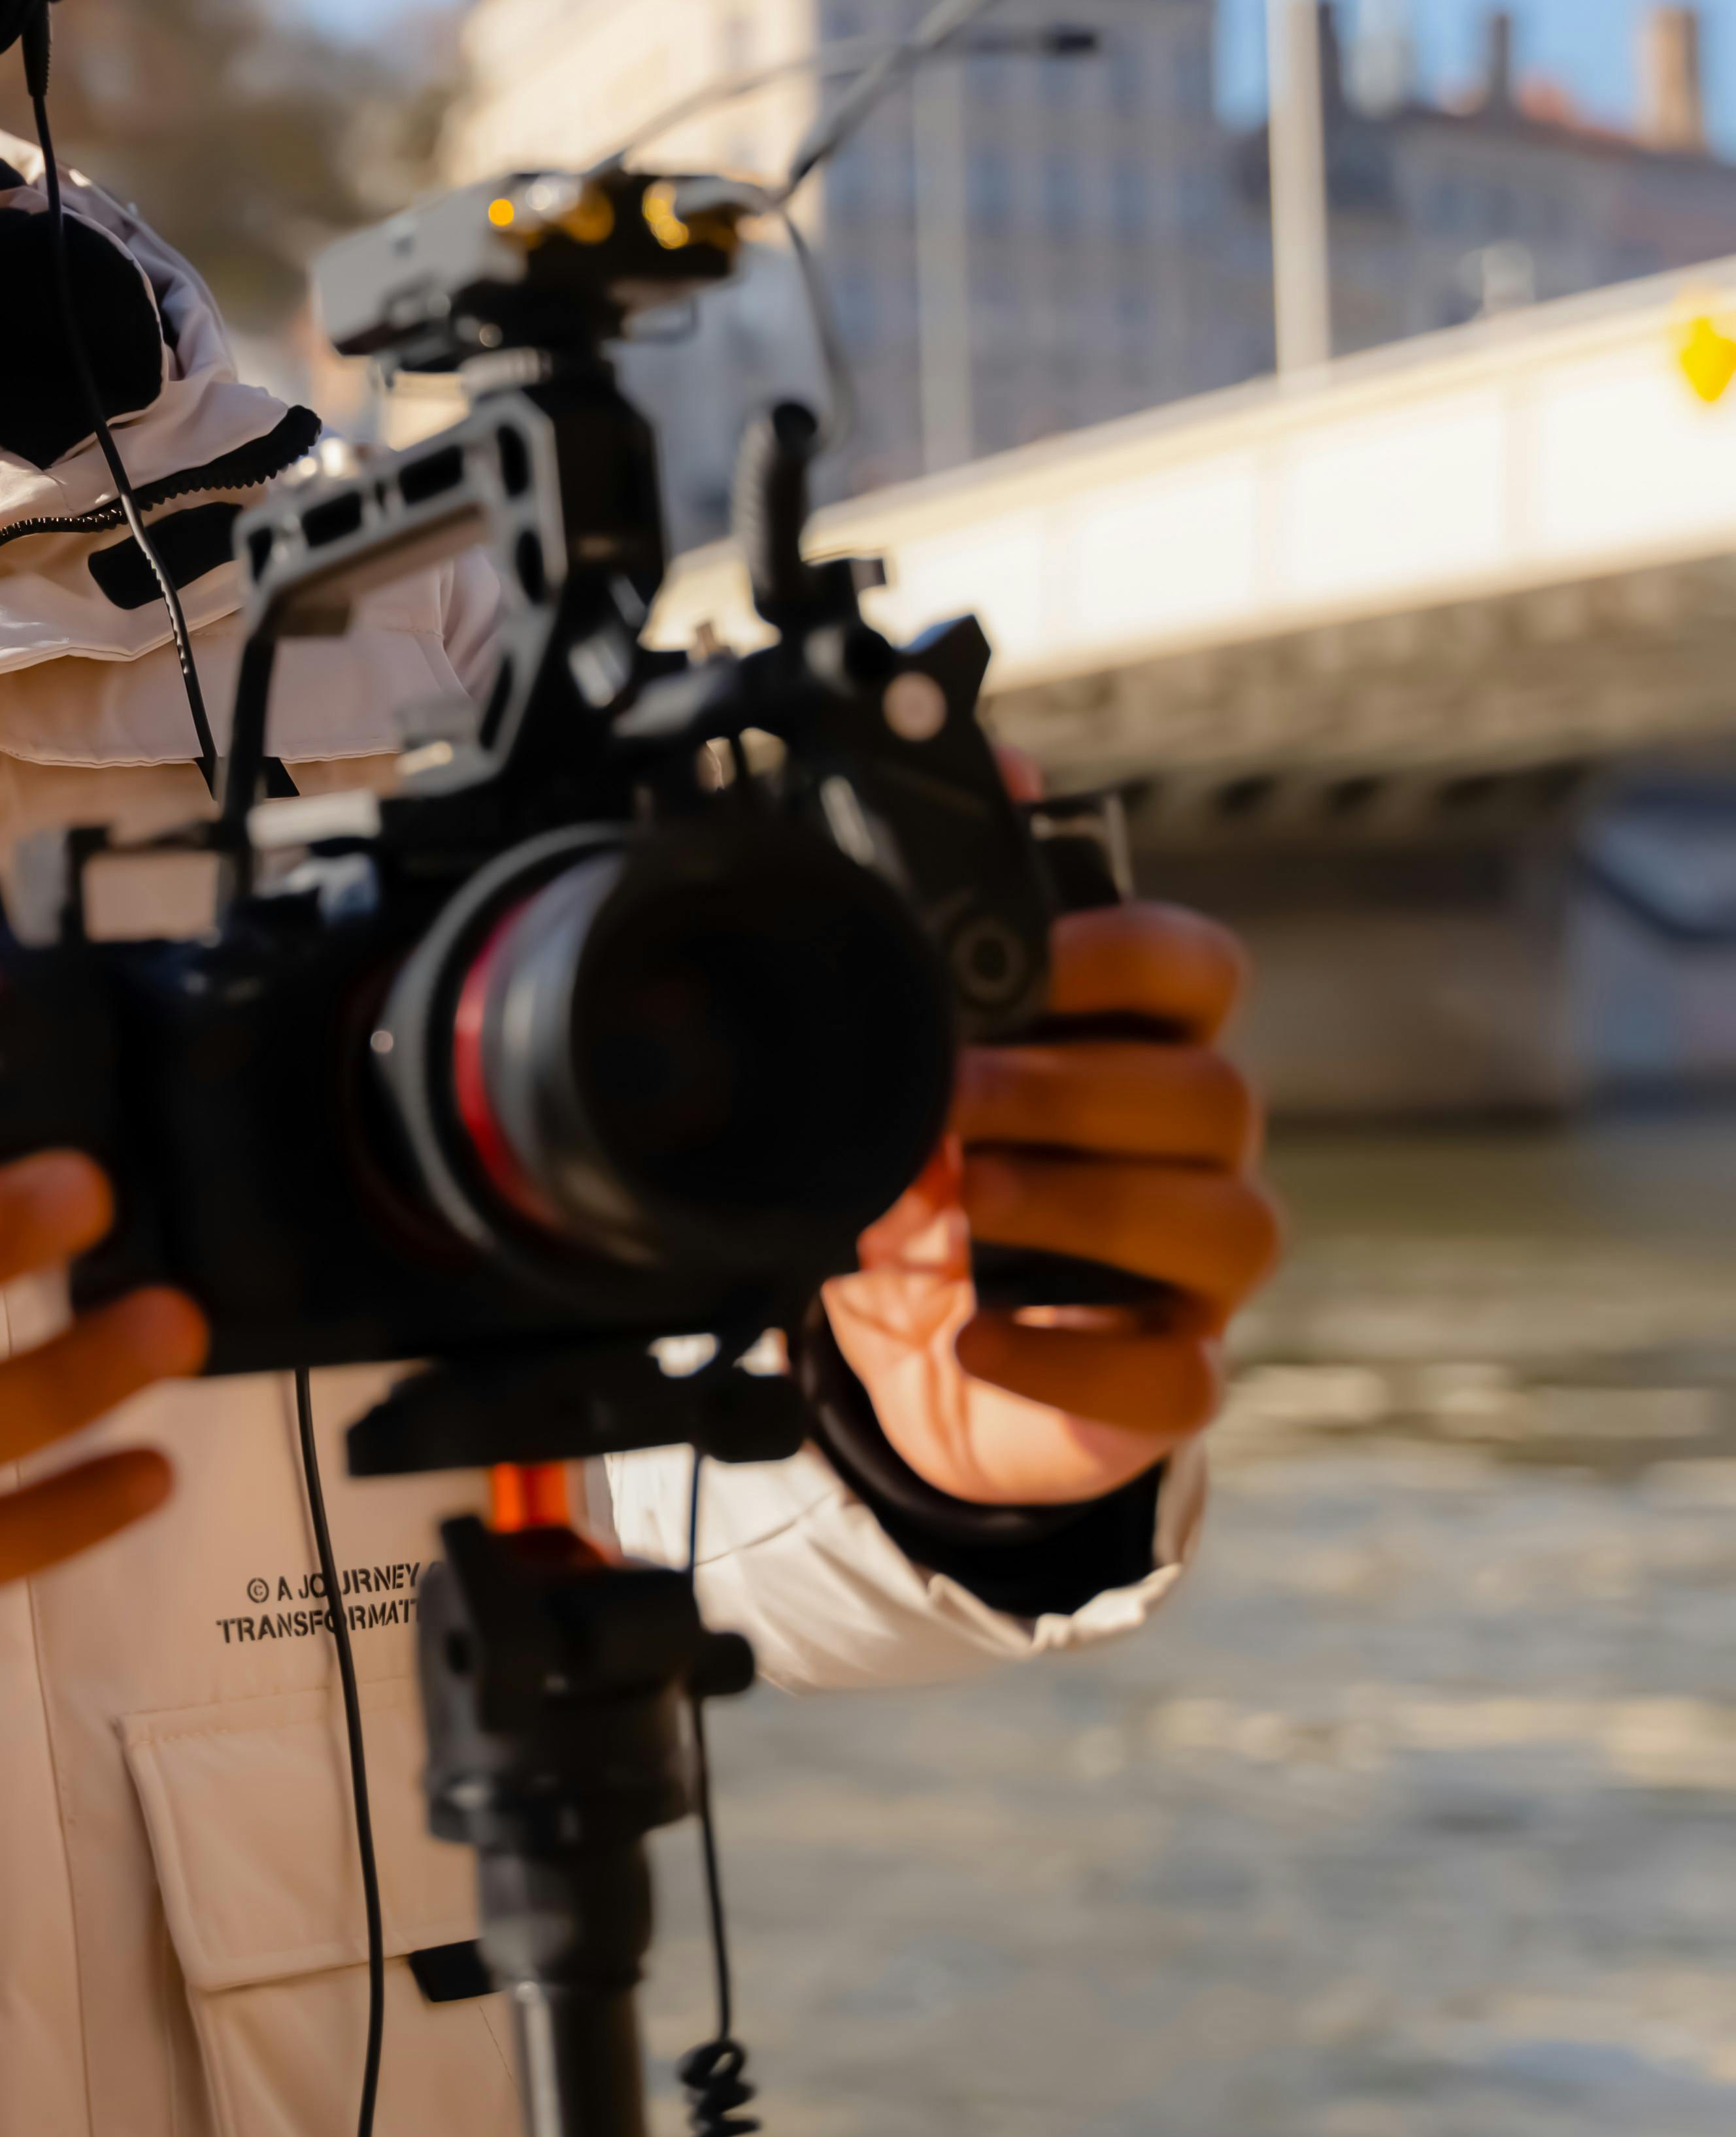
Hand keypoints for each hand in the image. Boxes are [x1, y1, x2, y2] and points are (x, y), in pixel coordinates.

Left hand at [820, 901, 1278, 1512]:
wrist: (906, 1344)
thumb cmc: (932, 1172)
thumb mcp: (910, 1056)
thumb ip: (954, 921)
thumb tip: (1002, 760)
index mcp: (1144, 1042)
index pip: (1198, 966)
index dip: (1124, 953)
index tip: (1020, 963)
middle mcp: (1199, 1148)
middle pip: (1217, 1094)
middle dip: (1076, 1090)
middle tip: (952, 1099)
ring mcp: (1199, 1270)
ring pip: (1230, 1226)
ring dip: (1092, 1208)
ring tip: (972, 1207)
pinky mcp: (1171, 1375)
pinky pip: (1179, 1377)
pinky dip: (1075, 1363)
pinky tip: (978, 1338)